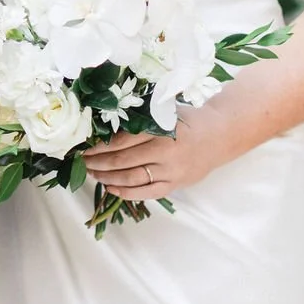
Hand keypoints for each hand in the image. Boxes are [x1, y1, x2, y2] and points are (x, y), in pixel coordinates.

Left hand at [81, 108, 220, 201]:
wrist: (219, 136)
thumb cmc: (189, 120)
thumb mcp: (166, 111)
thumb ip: (141, 119)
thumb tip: (106, 126)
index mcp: (161, 130)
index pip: (124, 141)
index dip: (102, 146)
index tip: (86, 147)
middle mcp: (166, 152)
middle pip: (124, 161)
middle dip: (100, 162)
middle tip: (83, 162)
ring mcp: (171, 171)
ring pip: (133, 179)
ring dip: (109, 178)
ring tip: (93, 174)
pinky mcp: (175, 184)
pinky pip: (147, 192)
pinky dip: (127, 192)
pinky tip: (111, 188)